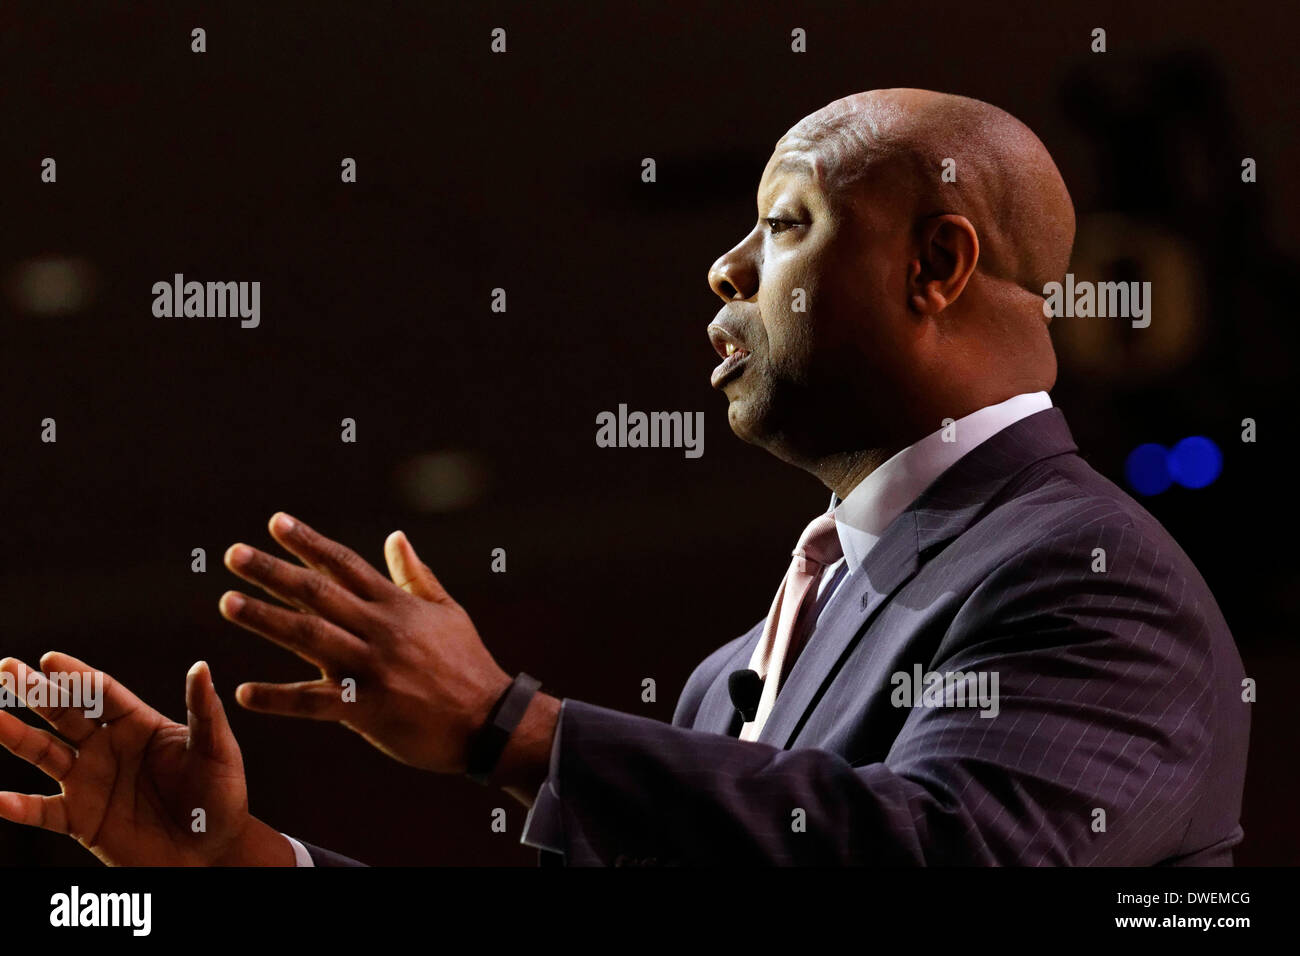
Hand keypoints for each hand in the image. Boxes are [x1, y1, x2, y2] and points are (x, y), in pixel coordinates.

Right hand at [0, 654, 292, 865]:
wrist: (212, 852)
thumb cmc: (221, 797)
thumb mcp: (217, 750)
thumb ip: (204, 710)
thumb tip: (200, 666)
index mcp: (139, 725)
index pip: (101, 693)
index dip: (76, 676)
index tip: (49, 659)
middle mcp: (108, 748)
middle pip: (65, 714)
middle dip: (36, 692)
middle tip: (6, 669)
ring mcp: (90, 782)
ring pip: (44, 754)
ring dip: (15, 736)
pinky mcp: (82, 819)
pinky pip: (42, 811)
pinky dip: (17, 807)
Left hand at [219, 512, 556, 782]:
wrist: (490, 720)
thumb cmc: (469, 664)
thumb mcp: (447, 611)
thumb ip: (415, 575)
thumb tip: (395, 536)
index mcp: (397, 605)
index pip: (345, 564)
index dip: (309, 542)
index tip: (276, 522)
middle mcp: (380, 630)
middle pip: (317, 593)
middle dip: (273, 572)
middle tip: (233, 555)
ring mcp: (371, 668)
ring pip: (309, 637)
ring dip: (266, 619)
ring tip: (228, 602)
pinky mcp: (366, 709)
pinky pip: (314, 703)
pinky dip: (278, 698)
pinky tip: (244, 693)